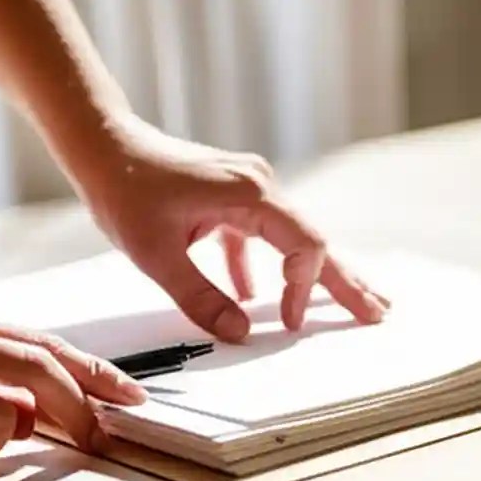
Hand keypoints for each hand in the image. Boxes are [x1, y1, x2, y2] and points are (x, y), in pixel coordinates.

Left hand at [80, 116, 389, 341]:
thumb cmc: (125, 191)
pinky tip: (260, 296)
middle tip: (379, 313)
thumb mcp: (156, 255)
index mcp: (251, 195)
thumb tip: (240, 334)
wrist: (102, 146)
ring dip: (315, 275)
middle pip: (315, 241)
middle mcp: (259, 186)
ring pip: (293, 240)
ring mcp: (248, 190)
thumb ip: (200, 297)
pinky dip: (268, 267)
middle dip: (345, 281)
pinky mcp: (231, 198)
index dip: (303, 289)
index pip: (305, 246)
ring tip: (349, 302)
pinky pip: (261, 238)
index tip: (285, 323)